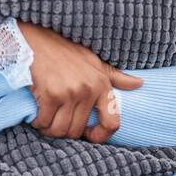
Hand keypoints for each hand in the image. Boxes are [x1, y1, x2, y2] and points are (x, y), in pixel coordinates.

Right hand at [16, 21, 142, 141]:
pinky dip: (38, 122)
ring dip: (49, 129)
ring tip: (45, 120)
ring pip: (60, 130)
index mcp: (101, 84)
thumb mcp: (93, 61)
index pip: (112, 122)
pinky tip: (36, 113)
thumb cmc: (64, 50)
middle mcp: (88, 90)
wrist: (36, 39)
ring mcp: (69, 93)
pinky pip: (44, 122)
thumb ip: (115, 76)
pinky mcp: (50, 94)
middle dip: (65, 131)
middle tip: (56, 122)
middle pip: (77, 131)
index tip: (88, 136)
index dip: (100, 136)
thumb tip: (139, 83)